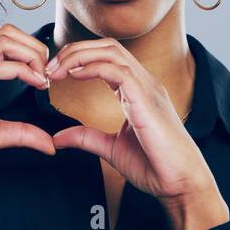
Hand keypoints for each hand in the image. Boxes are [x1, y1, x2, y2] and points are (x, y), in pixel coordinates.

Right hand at [0, 24, 53, 207]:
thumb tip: (50, 145)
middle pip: (7, 32)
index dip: (31, 51)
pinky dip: (23, 70)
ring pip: (3, 40)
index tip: (45, 78)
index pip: (5, 40)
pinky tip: (35, 84)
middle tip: (48, 75)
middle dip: (35, 47)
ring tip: (42, 79)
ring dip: (31, 55)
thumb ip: (22, 133)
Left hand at [46, 37, 228, 229]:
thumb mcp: (111, 149)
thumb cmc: (155, 167)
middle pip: (106, 46)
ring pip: (111, 51)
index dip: (78, 59)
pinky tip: (75, 75)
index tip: (54, 74)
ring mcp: (147, 88)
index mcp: (137, 90)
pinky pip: (118, 70)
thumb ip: (86, 138)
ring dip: (79, 55)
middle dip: (75, 50)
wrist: (180, 183)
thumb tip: (57, 137)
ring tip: (56, 70)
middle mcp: (144, 83)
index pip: (106, 57)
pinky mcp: (146, 99)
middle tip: (49, 68)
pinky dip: (93, 67)